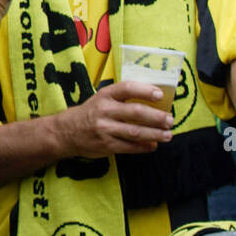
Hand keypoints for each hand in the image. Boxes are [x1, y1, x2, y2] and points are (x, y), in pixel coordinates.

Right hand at [58, 80, 173, 158]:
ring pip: (135, 132)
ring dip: (155, 134)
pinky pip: (130, 147)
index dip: (145, 91)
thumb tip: (155, 103)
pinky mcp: (106, 145)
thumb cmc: (90, 113)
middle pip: (135, 112)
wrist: (65, 132)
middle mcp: (104, 111)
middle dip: (156, 117)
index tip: (160, 95)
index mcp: (105, 95)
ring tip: (168, 135)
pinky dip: (144, 147)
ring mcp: (105, 129)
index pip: (127, 88)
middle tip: (170, 120)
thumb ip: (123, 99)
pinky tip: (153, 145)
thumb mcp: (102, 99)